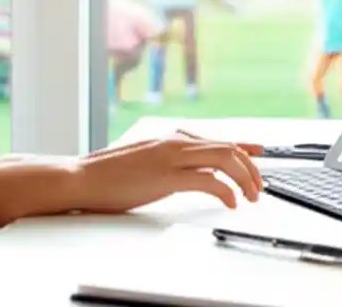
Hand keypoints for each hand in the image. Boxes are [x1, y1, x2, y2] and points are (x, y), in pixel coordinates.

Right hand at [69, 131, 263, 212]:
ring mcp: (171, 157)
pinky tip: (229, 202)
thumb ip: (165, 161)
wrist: (81, 177)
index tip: (259, 152)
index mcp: (170, 139)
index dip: (243, 146)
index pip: (216, 139)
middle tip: (257, 187)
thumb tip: (183, 169)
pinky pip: (208, 180)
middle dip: (249, 167)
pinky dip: (225, 191)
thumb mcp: (143, 162)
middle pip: (227, 147)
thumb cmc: (107, 175)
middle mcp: (174, 143)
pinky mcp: (166, 177)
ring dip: (243, 178)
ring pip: (224, 159)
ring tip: (249, 196)